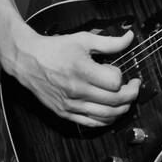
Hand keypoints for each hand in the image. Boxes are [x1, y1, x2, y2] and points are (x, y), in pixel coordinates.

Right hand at [9, 25, 141, 127]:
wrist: (28, 60)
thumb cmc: (55, 49)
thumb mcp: (84, 39)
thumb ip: (110, 42)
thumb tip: (130, 38)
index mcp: (82, 70)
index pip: (114, 82)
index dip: (122, 77)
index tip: (123, 73)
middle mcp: (77, 90)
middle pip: (115, 101)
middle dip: (131, 94)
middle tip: (134, 87)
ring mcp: (71, 104)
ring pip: (106, 115)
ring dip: (122, 109)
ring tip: (126, 99)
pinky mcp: (65, 113)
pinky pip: (92, 123)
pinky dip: (106, 120)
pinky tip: (111, 111)